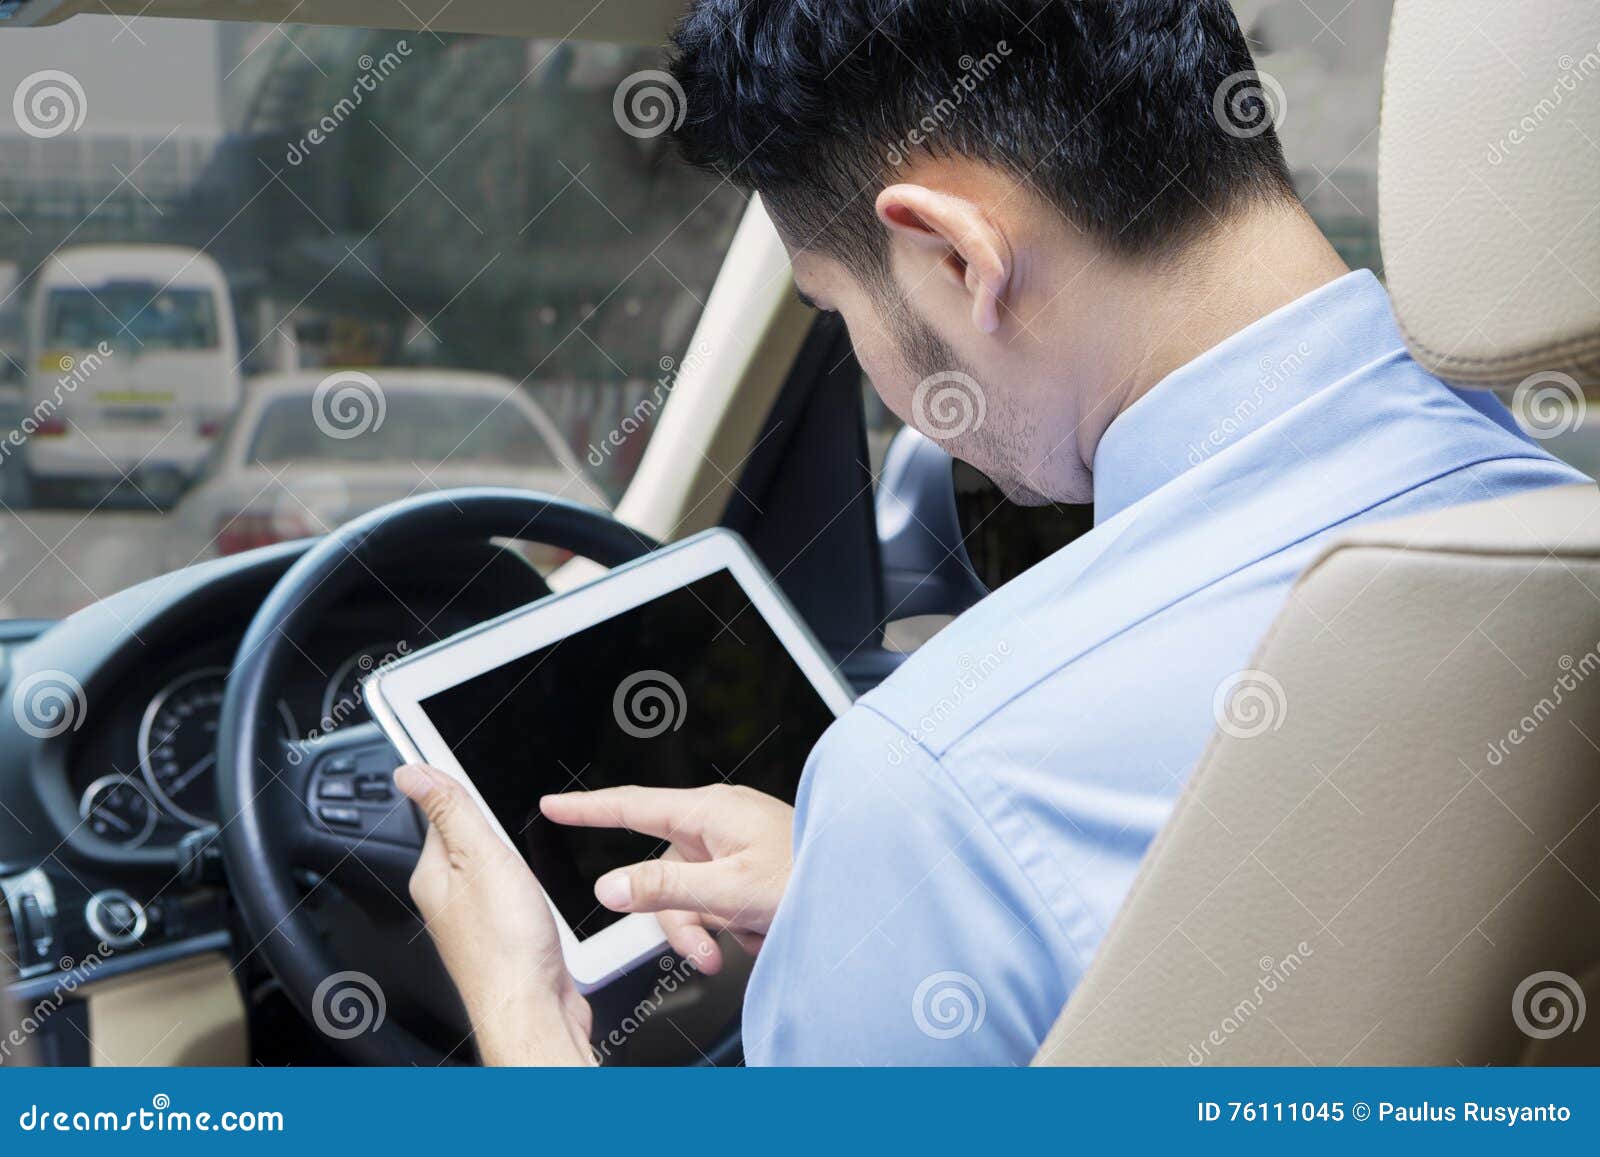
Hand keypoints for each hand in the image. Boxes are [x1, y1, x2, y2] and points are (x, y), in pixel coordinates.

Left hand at [394, 764, 593, 1065]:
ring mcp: (474, 920)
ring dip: (517, 862)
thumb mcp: (481, 857)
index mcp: (432, 873)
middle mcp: (447, 898)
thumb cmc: (507, 945)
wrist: (533, 1008)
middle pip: (471, 840)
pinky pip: (513, 896)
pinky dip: (529, 889)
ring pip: (495, 870)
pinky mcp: (503, 937)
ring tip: (531, 870)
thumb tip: (410, 771)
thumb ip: (450, 810)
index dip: (467, 794)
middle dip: (498, 832)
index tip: (486, 789)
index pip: (440, 812)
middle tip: (518, 840)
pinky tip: (542, 897)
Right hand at [540, 783, 793, 974]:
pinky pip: (714, 900)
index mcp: (710, 812)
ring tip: (735, 947)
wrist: (864, 891)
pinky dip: (727, 924)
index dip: (588, 808)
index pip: (632, 805)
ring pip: (686, 894)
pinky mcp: (749, 869)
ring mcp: (735, 847)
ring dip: (703, 929)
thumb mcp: (729, 890)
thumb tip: (610, 885)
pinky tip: (757, 934)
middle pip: (660, 872)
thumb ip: (664, 889)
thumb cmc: (811, 876)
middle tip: (701, 951)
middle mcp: (719, 824)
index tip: (554, 804)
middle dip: (676, 918)